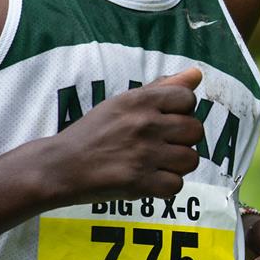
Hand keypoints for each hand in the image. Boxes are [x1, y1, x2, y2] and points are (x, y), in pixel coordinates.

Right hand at [42, 68, 203, 205]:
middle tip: (160, 145)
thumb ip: (162, 88)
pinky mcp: (140, 182)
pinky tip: (149, 180)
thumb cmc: (94, 132)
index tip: (164, 121)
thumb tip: (197, 73)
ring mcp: (144, 154)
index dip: (181, 112)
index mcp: (140, 101)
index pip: (188, 99)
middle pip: (195, 131)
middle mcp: (145, 124)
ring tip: (156, 164)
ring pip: (191, 159)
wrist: (61, 166)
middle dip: (182, 140)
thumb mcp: (123, 102)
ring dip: (177, 165)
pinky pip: (176, 185)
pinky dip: (164, 187)